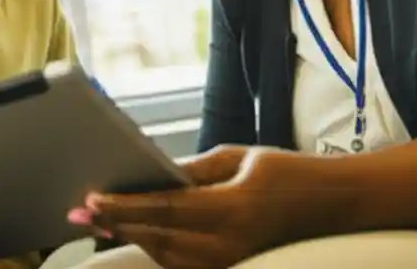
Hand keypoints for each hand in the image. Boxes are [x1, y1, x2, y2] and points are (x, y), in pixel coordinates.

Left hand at [70, 146, 337, 268]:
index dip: (125, 206)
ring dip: (133, 238)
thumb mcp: (242, 158)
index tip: (93, 199)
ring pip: (167, 258)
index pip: (166, 210)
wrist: (335, 205)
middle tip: (82, 213)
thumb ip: (195, 170)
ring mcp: (232, 263)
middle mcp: (231, 244)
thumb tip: (154, 175)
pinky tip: (138, 233)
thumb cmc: (290, 174)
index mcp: (234, 209)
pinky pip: (183, 266)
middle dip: (117, 225)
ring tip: (100, 221)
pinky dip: (157, 249)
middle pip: (159, 239)